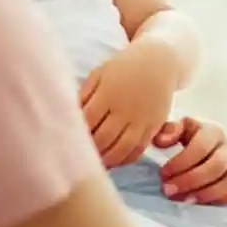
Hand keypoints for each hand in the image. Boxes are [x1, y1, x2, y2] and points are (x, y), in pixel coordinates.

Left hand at [80, 44, 177, 168]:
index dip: (76, 134)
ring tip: (95, 165)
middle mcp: (126, 108)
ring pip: (122, 149)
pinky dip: (126, 160)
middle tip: (79, 158)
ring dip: (106, 160)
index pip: (88, 121)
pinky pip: (139, 149)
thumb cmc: (123, 68)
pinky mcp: (155, 126)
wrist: (159, 62)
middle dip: (90, 151)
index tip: (67, 141)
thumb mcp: (99, 74)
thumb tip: (70, 117)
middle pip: (103, 138)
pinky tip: (115, 160)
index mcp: (109, 93)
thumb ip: (84, 95)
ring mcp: (142, 118)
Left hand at [155, 117, 226, 204]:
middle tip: (169, 190)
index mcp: (213, 133)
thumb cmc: (188, 143)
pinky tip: (205, 203)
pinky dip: (225, 199)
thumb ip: (169, 131)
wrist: (202, 156)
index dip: (182, 161)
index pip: (202, 146)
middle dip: (190, 180)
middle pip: (217, 165)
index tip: (163, 173)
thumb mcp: (177, 132)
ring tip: (185, 200)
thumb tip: (161, 140)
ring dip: (207, 192)